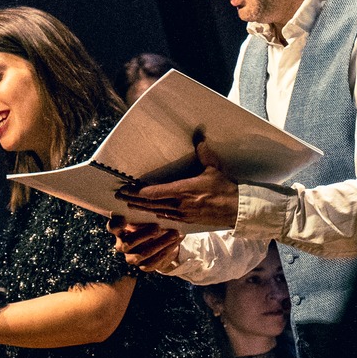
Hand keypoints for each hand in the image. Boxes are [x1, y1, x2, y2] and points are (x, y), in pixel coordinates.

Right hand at [108, 216, 183, 270]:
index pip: (112, 227)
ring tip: (174, 233)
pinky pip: (153, 262)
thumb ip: (146, 213)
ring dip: (161, 243)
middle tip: (157, 227)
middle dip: (144, 235)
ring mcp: (132, 257)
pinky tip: (176, 241)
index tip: (124, 220)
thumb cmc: (152, 224)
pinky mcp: (144, 266)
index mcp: (121, 231)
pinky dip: (167, 251)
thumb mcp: (148, 217)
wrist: (163, 242)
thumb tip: (154, 207)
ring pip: (143, 254)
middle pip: (128, 243)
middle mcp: (123, 245)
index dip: (116, 225)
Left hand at [117, 138, 237, 228]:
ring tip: (129, 204)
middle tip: (120, 196)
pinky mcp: (188, 221)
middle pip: (150, 203)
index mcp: (183, 190)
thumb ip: (203, 152)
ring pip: (156, 211)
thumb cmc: (225, 189)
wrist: (237, 210)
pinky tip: (152, 212)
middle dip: (133, 199)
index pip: (154, 192)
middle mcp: (180, 204)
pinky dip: (156, 214)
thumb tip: (199, 136)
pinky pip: (167, 217)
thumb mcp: (213, 168)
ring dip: (142, 208)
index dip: (138, 191)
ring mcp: (183, 214)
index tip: (127, 188)